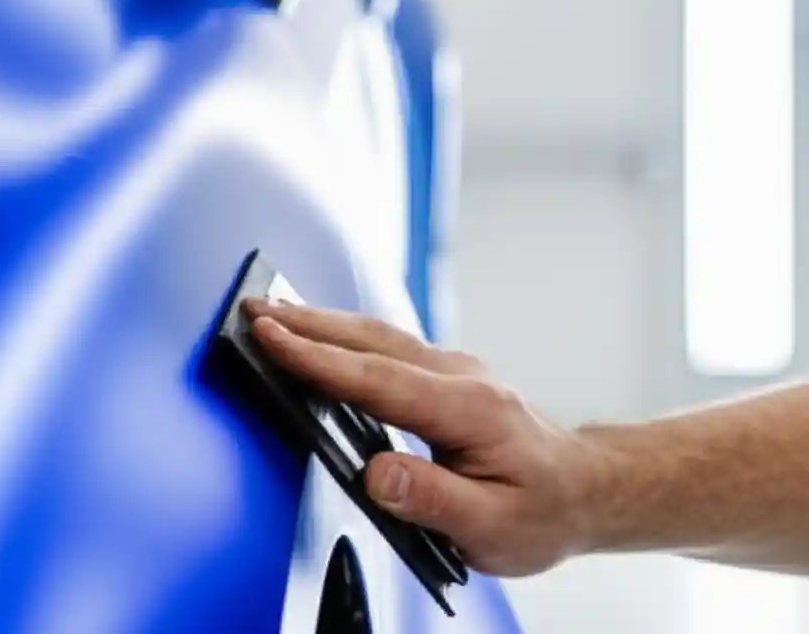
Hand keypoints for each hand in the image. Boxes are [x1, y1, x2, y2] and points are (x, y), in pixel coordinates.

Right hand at [242, 298, 596, 576]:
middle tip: (253, 310)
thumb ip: (430, 500)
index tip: (271, 338)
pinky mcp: (445, 374)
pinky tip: (318, 332)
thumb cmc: (541, 512)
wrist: (584, 490)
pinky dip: (342, 334)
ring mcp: (454, 369)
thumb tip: (375, 474)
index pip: (377, 378)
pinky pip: (386, 344)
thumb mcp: (492, 527)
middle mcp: (460, 377)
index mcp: (468, 410)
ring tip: (271, 313)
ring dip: (320, 322)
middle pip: (370, 341)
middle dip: (306, 323)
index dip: (318, 359)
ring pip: (376, 335)